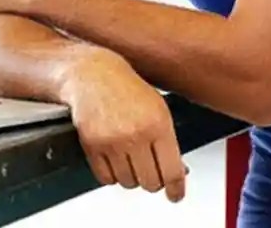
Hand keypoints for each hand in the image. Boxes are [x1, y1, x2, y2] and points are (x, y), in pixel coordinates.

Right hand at [61, 50, 187, 201]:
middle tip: (149, 168)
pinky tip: (114, 156)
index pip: (172, 171)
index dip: (176, 189)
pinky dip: (111, 174)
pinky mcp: (92, 146)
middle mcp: (136, 134)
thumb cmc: (127, 89)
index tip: (175, 195)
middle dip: (152, 179)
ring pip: (128, 183)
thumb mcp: (158, 109)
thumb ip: (169, 141)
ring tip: (128, 155)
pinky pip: (106, 178)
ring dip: (131, 176)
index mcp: (158, 124)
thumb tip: (178, 173)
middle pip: (150, 183)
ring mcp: (112, 141)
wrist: (93, 74)